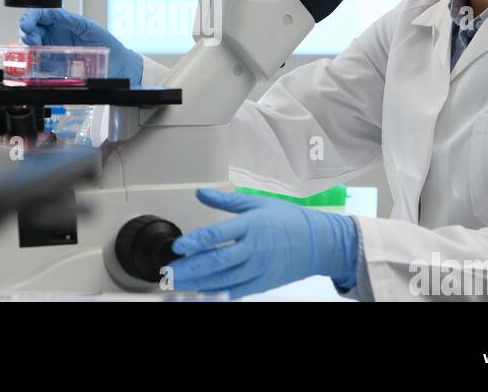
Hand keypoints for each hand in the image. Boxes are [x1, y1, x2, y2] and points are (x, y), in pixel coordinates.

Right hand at [18, 8, 143, 84]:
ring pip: (33, 46)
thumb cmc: (107, 44)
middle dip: (27, 34)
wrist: (118, 64)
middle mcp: (57, 34)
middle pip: (32, 29)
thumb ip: (73, 21)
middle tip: (32, 42)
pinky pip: (41, 63)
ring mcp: (55, 49)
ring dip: (29, 48)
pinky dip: (36, 63)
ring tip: (36, 53)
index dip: (30, 17)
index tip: (27, 25)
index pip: (41, 14)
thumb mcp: (89, 28)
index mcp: (64, 21)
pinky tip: (40, 64)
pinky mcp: (57, 65)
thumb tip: (57, 15)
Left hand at [169, 188, 358, 298]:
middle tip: (169, 271)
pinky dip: (216, 294)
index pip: (217, 235)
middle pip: (215, 262)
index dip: (194, 242)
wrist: (318, 243)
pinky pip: (235, 291)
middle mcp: (253, 249)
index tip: (177, 246)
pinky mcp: (261, 283)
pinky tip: (200, 293)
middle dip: (189, 269)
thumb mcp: (257, 203)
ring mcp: (257, 269)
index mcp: (251, 226)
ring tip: (177, 283)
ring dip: (197, 283)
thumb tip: (200, 193)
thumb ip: (225, 202)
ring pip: (222, 280)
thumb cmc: (288, 220)